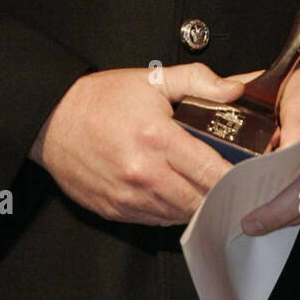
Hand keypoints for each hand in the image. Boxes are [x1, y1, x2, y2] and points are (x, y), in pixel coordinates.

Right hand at [28, 62, 244, 225]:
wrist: (50, 120)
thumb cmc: (100, 99)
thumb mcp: (152, 79)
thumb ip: (199, 82)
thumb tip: (237, 90)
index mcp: (157, 138)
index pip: (213, 172)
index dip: (237, 176)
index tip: (250, 172)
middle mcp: (144, 173)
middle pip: (202, 200)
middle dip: (222, 192)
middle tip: (232, 179)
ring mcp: (129, 197)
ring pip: (182, 215)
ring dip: (197, 203)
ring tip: (204, 185)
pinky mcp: (116, 211)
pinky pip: (157, 221)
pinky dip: (171, 210)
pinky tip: (174, 190)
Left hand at [238, 49, 299, 234]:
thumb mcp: (285, 82)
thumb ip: (251, 103)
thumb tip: (213, 112)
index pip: (295, 162)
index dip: (273, 191)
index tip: (250, 207)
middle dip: (277, 214)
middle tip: (250, 224)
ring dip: (291, 216)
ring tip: (262, 221)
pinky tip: (288, 211)